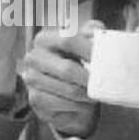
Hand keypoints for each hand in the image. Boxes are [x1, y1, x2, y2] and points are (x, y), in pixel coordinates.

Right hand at [21, 22, 100, 136]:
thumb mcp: (84, 43)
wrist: (66, 90)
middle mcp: (33, 58)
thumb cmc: (78, 63)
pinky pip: (63, 104)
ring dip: (87, 95)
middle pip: (68, 69)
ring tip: (97, 95)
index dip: (89, 50)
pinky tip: (85, 104)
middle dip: (90, 79)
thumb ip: (91, 33)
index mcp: (44, 39)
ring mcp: (31, 79)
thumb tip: (95, 33)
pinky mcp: (35, 99)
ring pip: (68, 90)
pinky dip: (78, 106)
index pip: (67, 40)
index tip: (107, 60)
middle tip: (106, 84)